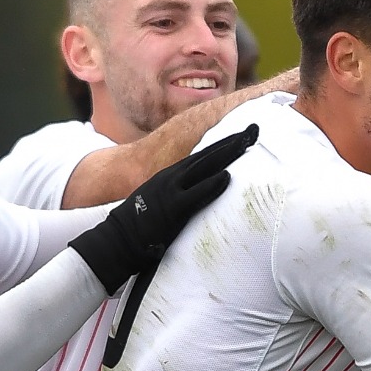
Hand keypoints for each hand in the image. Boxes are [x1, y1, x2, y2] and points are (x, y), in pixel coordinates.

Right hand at [70, 124, 257, 292]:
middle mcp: (171, 178)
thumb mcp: (159, 204)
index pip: (202, 157)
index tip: (243, 135)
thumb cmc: (139, 228)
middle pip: (208, 155)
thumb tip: (195, 199)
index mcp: (170, 177)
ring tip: (249, 142)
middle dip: (232, 142)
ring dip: (228, 154)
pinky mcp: (172, 210)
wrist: (116, 240)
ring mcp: (171, 192)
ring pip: (205, 168)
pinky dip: (212, 185)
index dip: (223, 145)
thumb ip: (178, 197)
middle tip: (254, 129)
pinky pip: (196, 195)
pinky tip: (228, 177)